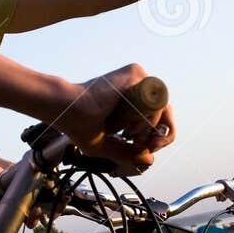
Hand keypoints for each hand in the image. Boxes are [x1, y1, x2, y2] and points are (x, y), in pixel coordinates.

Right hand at [58, 64, 177, 175]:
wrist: (66, 109)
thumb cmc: (79, 124)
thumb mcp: (107, 146)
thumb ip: (128, 153)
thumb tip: (150, 159)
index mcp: (130, 101)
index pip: (159, 117)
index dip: (158, 137)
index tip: (147, 148)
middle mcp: (136, 88)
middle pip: (167, 111)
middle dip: (160, 134)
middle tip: (146, 146)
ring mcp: (136, 79)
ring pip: (162, 105)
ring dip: (149, 127)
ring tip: (129, 134)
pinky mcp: (134, 74)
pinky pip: (154, 97)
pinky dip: (146, 116)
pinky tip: (129, 124)